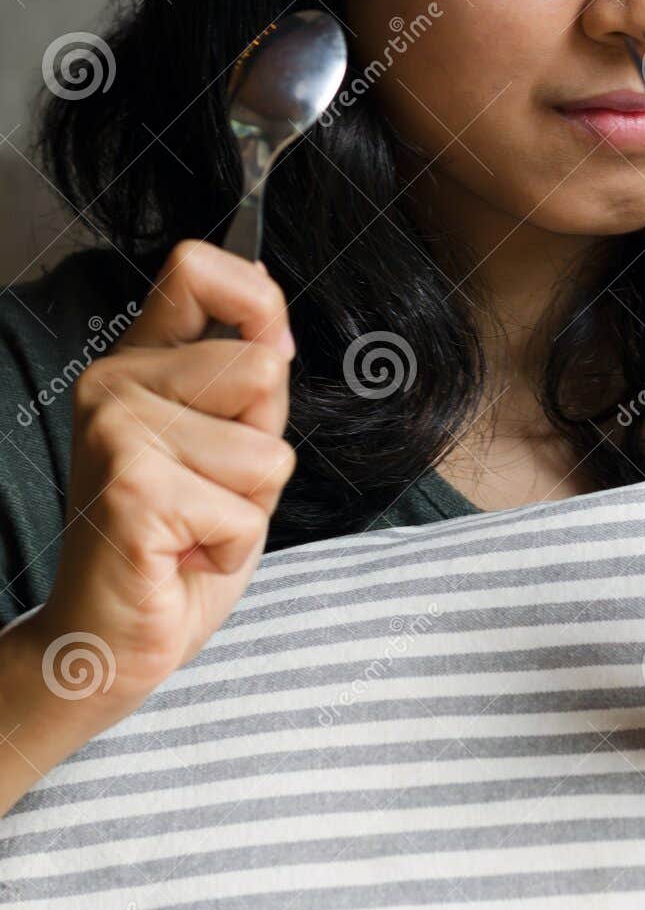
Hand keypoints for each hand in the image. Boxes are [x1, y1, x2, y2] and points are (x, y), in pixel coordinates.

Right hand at [27, 239, 297, 721]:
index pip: (195, 269)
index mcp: (134, 364)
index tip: (269, 351)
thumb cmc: (172, 549)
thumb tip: (272, 318)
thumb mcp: (223, 449)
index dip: (256, 298)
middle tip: (208, 492)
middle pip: (262, 369)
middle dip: (262, 446)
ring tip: (193, 527)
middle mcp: (113, 385)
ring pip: (265, 450)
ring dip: (249, 505)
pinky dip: (232, 547)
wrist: (106, 641)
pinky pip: (246, 511)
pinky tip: (181, 558)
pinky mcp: (133, 490)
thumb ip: (243, 384)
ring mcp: (116, 433)